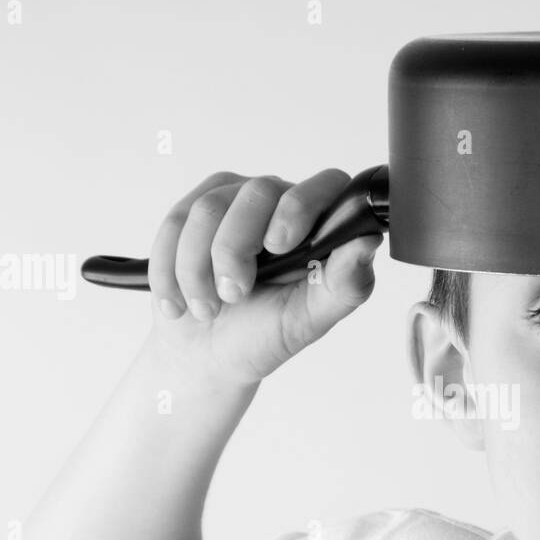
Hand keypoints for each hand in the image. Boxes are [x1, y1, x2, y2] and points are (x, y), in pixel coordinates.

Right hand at [146, 168, 382, 388]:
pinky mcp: (190, 212)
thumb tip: (368, 240)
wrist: (207, 354)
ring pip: (207, 211)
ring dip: (198, 271)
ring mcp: (233, 202)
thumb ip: (345, 283)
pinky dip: (171, 272)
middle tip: (234, 293)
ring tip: (208, 308)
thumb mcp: (310, 319)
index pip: (325, 185)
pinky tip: (179, 302)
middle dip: (235, 251)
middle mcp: (279, 203)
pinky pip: (173, 224)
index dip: (299, 208)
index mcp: (320, 224)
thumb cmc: (264, 335)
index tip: (278, 247)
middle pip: (255, 194)